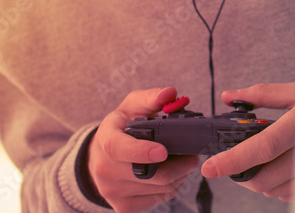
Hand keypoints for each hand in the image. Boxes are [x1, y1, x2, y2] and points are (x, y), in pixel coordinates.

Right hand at [87, 86, 199, 212]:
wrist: (100, 156)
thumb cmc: (121, 128)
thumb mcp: (132, 107)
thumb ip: (151, 98)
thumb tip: (170, 93)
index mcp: (105, 140)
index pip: (119, 149)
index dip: (141, 151)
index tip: (163, 151)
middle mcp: (105, 169)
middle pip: (149, 174)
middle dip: (179, 163)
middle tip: (193, 153)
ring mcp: (112, 191)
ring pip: (159, 188)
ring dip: (180, 175)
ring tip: (185, 161)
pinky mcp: (123, 207)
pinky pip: (158, 199)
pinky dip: (172, 187)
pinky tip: (174, 174)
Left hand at [200, 81, 294, 201]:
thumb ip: (263, 94)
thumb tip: (231, 96)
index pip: (262, 147)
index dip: (233, 160)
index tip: (212, 167)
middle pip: (264, 177)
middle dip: (245, 173)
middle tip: (241, 159)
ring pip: (275, 190)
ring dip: (262, 180)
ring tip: (268, 160)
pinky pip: (290, 195)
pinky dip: (279, 186)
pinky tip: (283, 167)